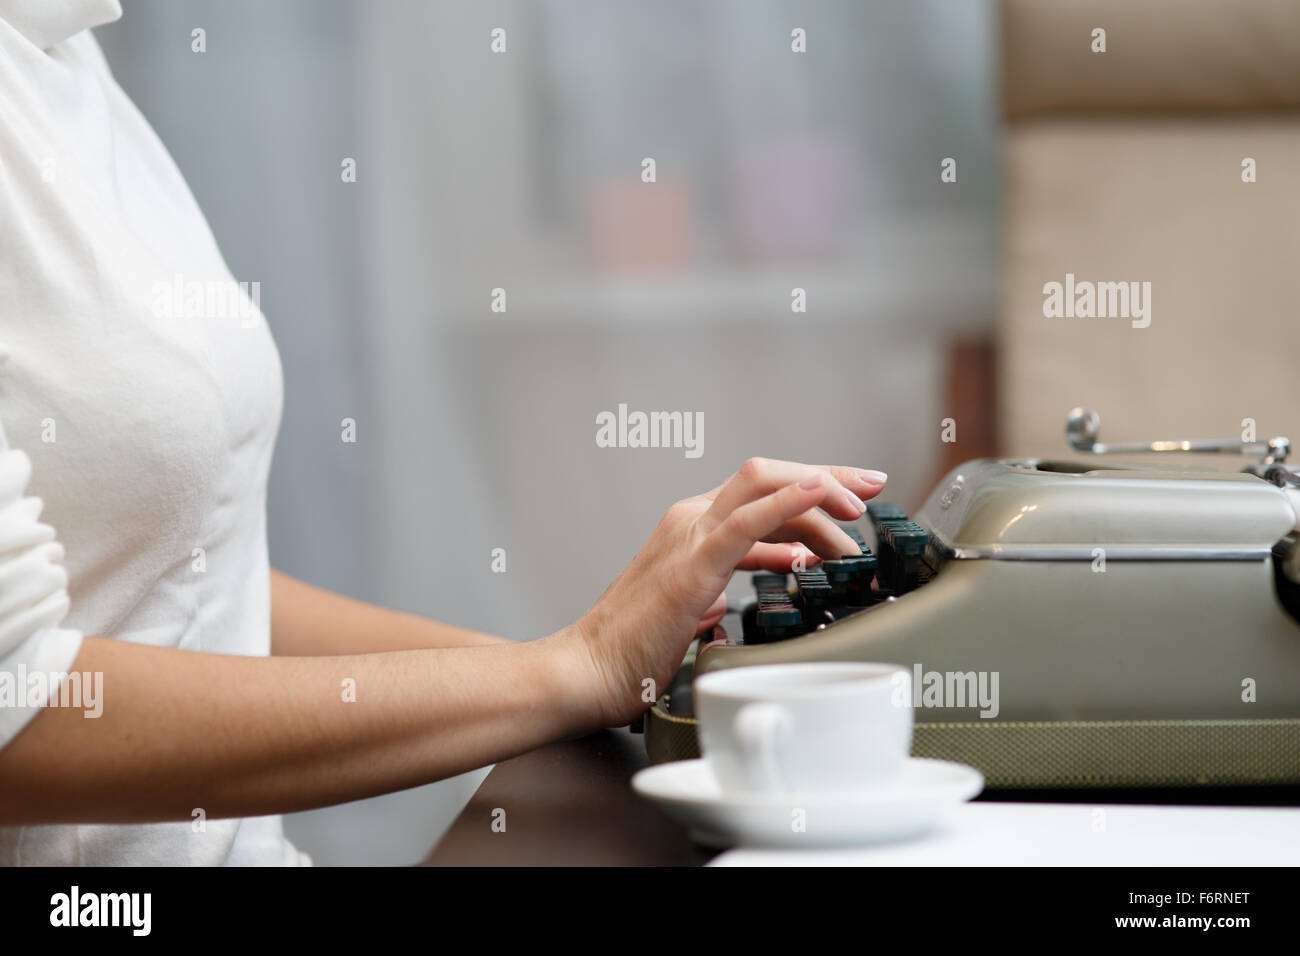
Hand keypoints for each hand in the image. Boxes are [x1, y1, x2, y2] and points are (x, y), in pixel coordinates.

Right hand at [547, 458, 886, 727]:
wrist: (587, 672)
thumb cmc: (629, 651)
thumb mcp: (690, 610)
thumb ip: (715, 590)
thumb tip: (737, 595)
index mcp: (691, 531)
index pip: (761, 494)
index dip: (811, 491)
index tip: (851, 501)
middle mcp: (690, 521)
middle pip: (769, 476)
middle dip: (828, 477)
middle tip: (872, 491)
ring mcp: (689, 536)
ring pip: (764, 484)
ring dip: (820, 489)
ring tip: (858, 511)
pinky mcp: (691, 563)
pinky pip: (747, 520)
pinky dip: (788, 500)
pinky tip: (820, 492)